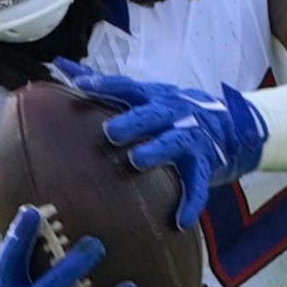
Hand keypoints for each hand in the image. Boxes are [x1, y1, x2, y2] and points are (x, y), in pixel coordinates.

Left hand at [53, 59, 266, 220]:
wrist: (226, 125)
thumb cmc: (168, 111)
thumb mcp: (142, 95)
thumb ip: (104, 86)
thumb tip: (61, 65)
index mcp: (155, 97)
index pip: (128, 87)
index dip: (107, 85)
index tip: (82, 85)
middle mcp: (174, 114)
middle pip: (153, 114)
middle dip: (133, 121)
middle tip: (110, 131)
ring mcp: (191, 139)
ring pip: (175, 143)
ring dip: (157, 150)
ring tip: (138, 160)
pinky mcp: (204, 165)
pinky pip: (198, 186)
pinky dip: (191, 203)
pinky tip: (180, 221)